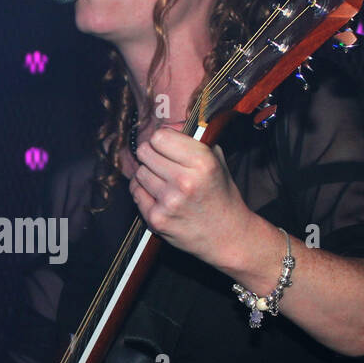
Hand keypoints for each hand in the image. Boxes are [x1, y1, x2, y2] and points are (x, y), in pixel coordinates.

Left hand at [129, 126, 254, 267]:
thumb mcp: (217, 161)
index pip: (160, 137)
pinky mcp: (157, 219)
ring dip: (148, 175)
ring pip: (139, 173)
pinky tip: (159, 197)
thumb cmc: (221, 195)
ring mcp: (169, 202)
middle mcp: (184, 181)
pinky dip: (144, 192)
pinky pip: (136, 193)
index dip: (162, 141)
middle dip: (152, 155)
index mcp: (202, 162)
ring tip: (164, 183)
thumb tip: (167, 126)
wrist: (227, 236)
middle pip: (145, 152)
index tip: (167, 147)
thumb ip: (192, 140)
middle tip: (162, 164)